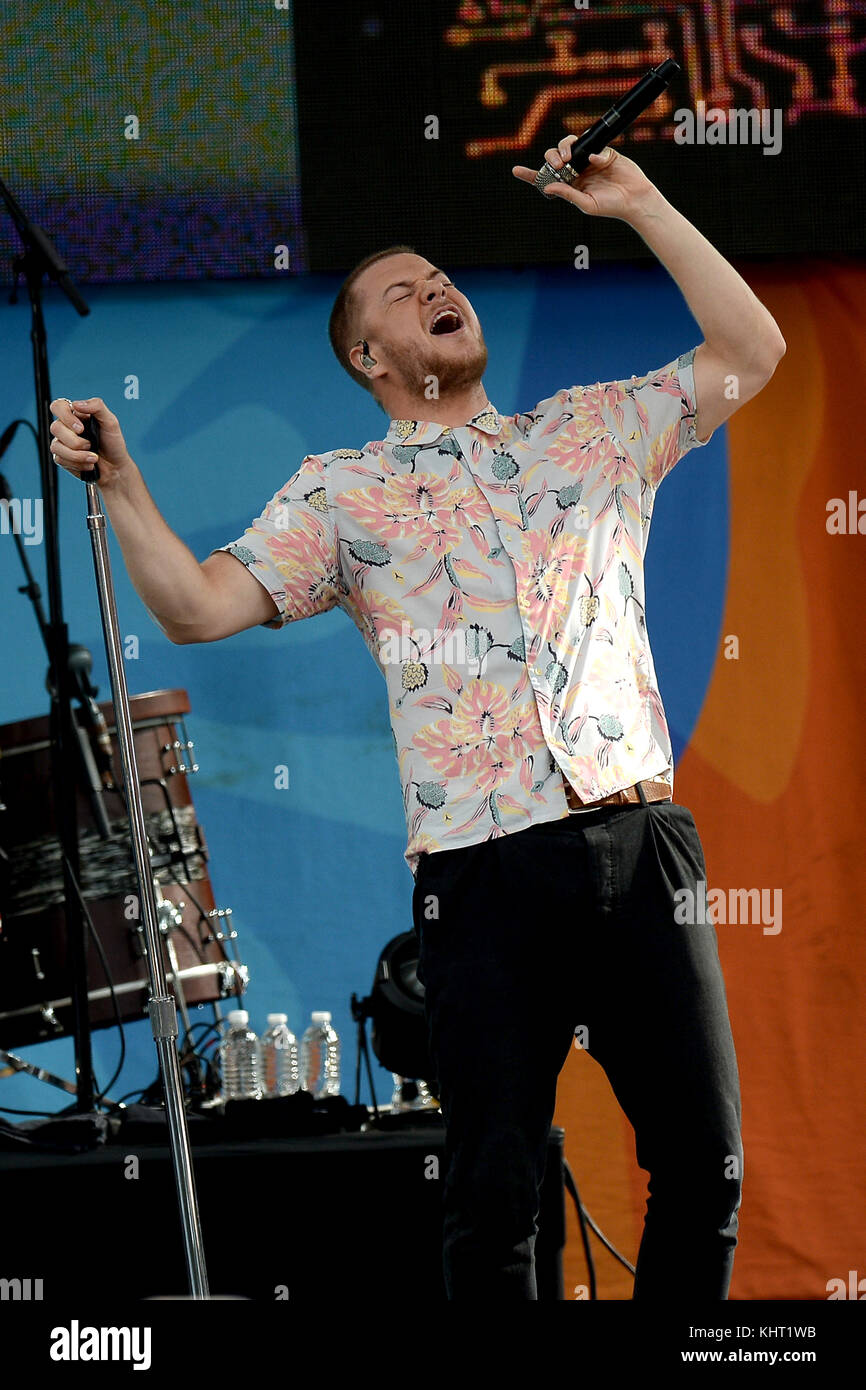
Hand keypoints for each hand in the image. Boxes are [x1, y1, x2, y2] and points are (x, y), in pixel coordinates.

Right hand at [49, 396, 132, 488]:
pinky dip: (78, 464)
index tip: (81, 428)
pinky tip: (88, 464)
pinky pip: (60, 459)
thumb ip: (96, 406)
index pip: (58, 406)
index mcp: (76, 415)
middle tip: (91, 445)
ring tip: (93, 458)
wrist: (115, 467)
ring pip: (56, 446)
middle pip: (55, 428)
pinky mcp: (61, 458)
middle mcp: (66, 427)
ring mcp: (62, 443)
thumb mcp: (111, 422)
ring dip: (77, 455)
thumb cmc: (113, 443)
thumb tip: (76, 404)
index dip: (66, 416)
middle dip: (76, 441)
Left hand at [512, 139, 657, 220]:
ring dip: (563, 147)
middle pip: (554, 158)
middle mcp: (576, 171)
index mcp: (569, 185)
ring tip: (567, 158)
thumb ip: (567, 193)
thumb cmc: (611, 206)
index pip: (545, 178)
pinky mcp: (602, 152)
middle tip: (559, 165)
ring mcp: (588, 160)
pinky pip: (591, 144)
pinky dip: (592, 151)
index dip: (530, 174)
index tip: (515, 171)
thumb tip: (548, 185)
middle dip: (551, 158)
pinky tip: (596, 160)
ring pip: (568, 145)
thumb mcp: (586, 203)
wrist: (634, 198)